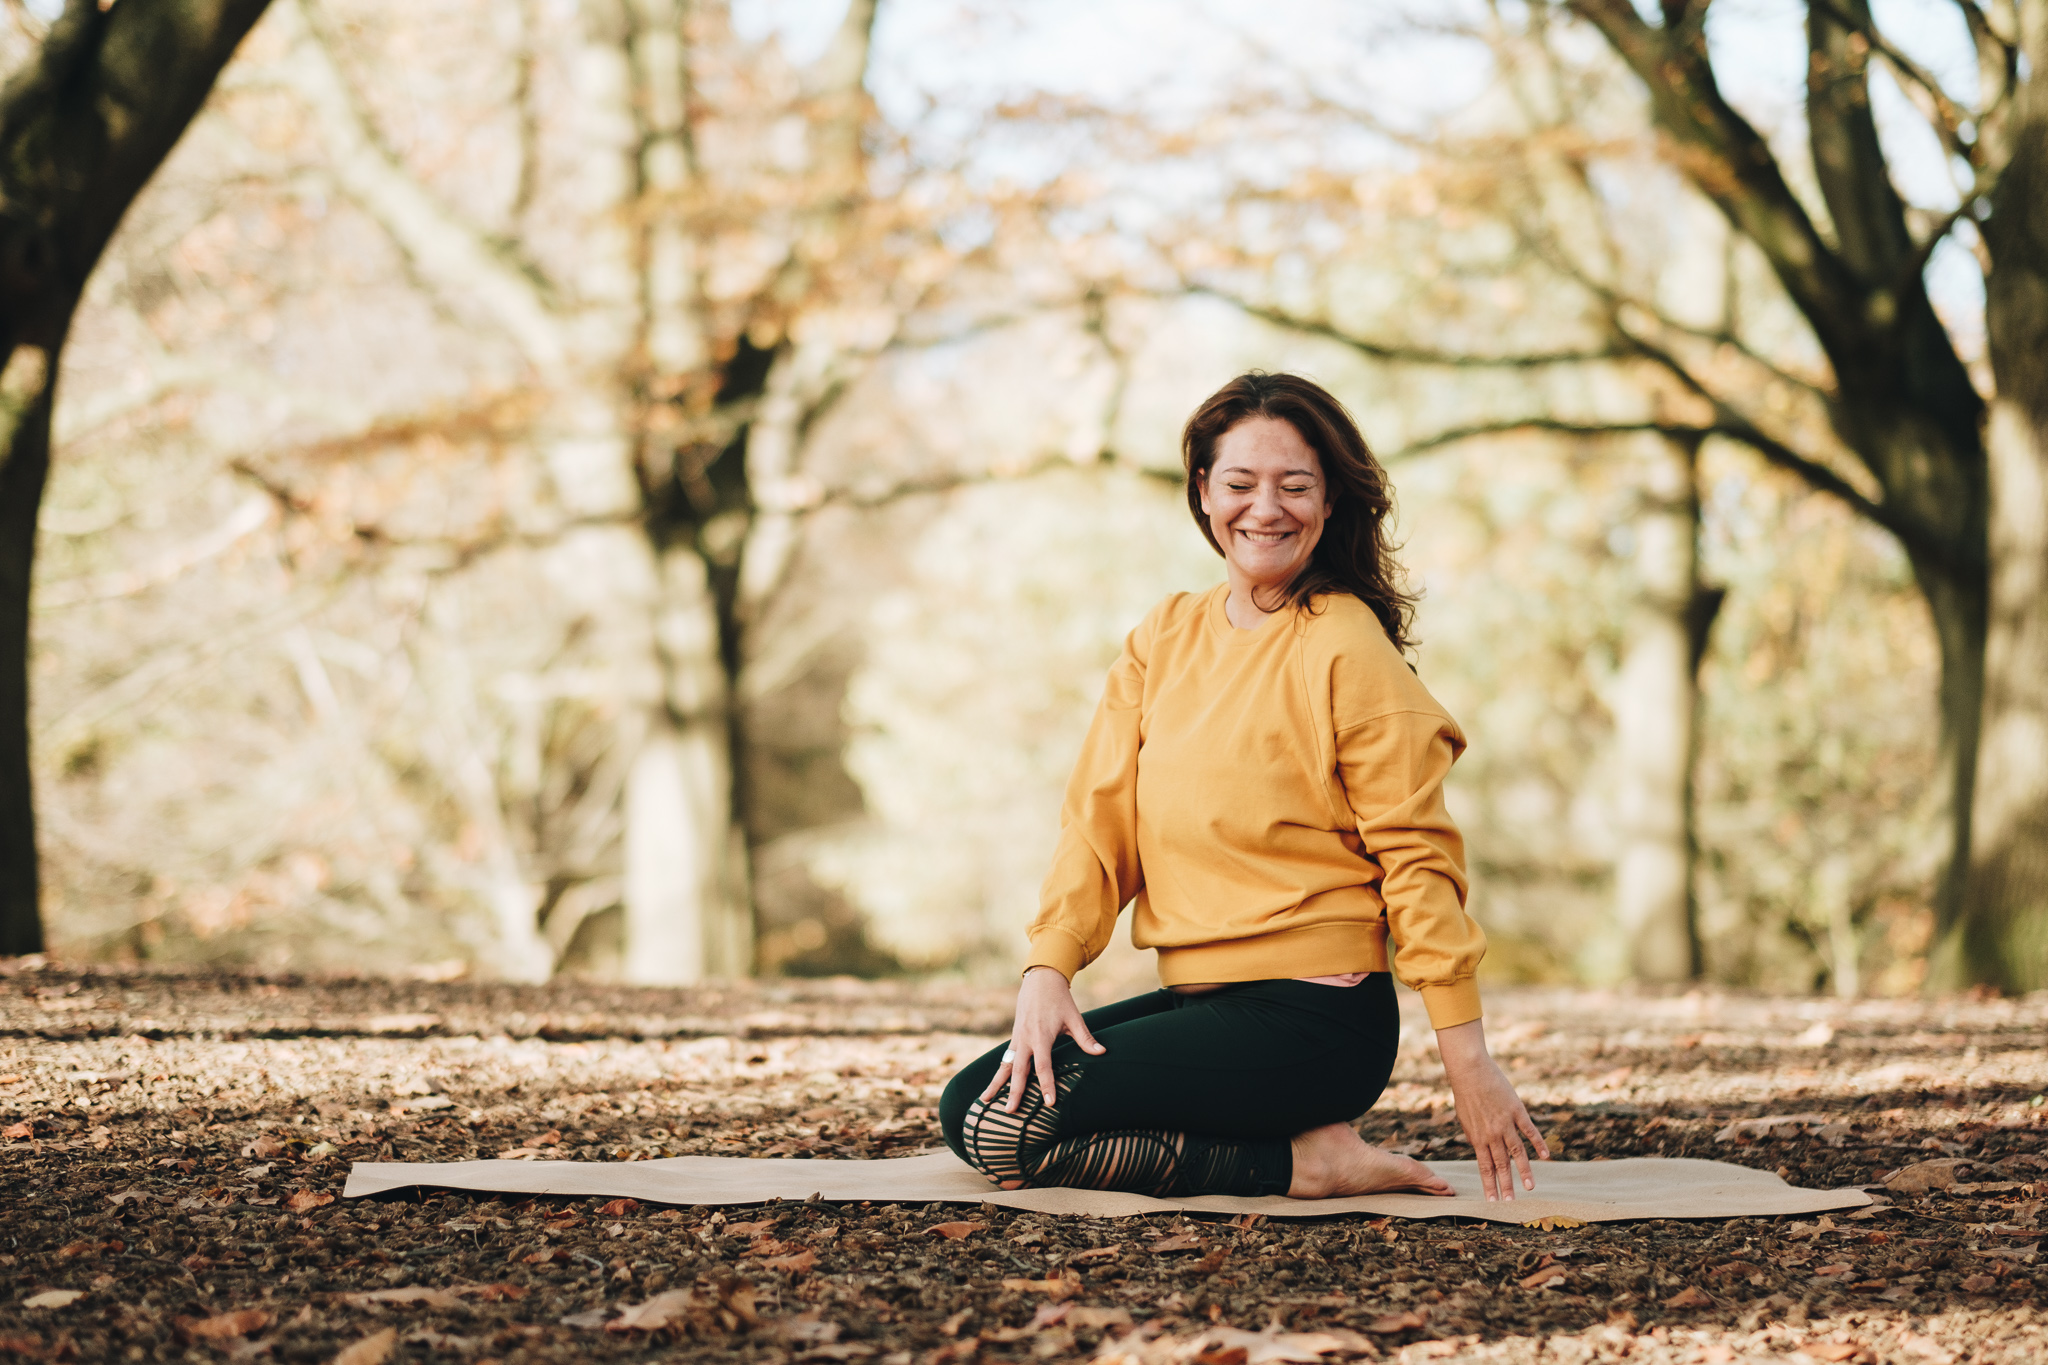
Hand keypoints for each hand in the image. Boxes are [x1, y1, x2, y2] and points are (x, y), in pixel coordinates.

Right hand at [979, 966, 1105, 1112]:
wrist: (1040, 980)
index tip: (1048, 1102)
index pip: (1043, 1066)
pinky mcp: (1014, 1038)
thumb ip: (1085, 1038)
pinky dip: (998, 1074)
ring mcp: (1017, 1039)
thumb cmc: (1059, 1000)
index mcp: (1041, 1036)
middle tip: (1010, 1112)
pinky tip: (992, 1087)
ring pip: (1005, 1066)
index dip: (1046, 1084)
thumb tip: (1102, 1053)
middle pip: (1018, 1070)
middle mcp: (1025, 1039)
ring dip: (996, 1084)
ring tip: (985, 1102)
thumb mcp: (1074, 1018)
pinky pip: (1004, 1059)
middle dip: (1014, 1092)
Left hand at [1436, 1018, 1548, 1200]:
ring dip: (1524, 1171)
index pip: (1484, 1167)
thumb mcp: (1465, 1118)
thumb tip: (1480, 1148)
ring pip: (1517, 1152)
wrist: (1469, 1071)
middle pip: (1500, 1165)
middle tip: (1510, 1202)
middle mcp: (1491, 1134)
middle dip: (1506, 1185)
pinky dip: (1539, 1143)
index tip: (1492, 1201)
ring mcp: (1505, 1123)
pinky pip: (1529, 1131)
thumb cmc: (1465, 1093)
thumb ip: (1475, 1135)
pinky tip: (1546, 1156)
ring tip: (1530, 1188)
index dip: (1489, 1185)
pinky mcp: (1516, 1111)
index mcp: (1477, 1137)